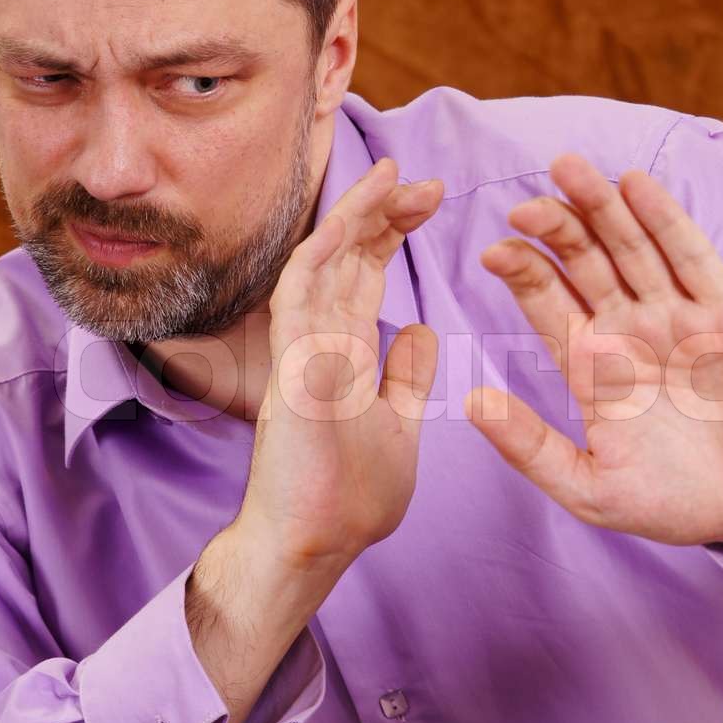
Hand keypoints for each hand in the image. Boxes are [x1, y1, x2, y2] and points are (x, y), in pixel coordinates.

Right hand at [237, 158, 443, 570]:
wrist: (315, 546)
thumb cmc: (349, 497)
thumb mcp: (396, 426)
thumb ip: (403, 377)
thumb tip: (418, 329)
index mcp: (344, 350)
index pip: (366, 273)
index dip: (392, 230)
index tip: (430, 198)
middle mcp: (318, 341)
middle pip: (348, 257)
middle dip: (384, 212)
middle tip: (426, 180)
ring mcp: (302, 352)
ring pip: (322, 263)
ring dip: (354, 217)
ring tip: (392, 176)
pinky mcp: (292, 371)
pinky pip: (300, 299)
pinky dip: (322, 257)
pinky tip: (349, 222)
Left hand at [464, 153, 722, 548]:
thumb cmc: (676, 503)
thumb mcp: (591, 488)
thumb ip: (531, 449)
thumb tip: (471, 405)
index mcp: (593, 365)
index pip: (548, 304)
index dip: (523, 273)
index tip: (495, 252)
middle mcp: (630, 329)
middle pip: (584, 263)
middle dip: (555, 230)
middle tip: (525, 206)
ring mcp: (679, 314)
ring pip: (632, 247)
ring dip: (601, 207)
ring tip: (569, 169)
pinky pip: (692, 255)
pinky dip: (664, 219)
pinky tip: (636, 184)